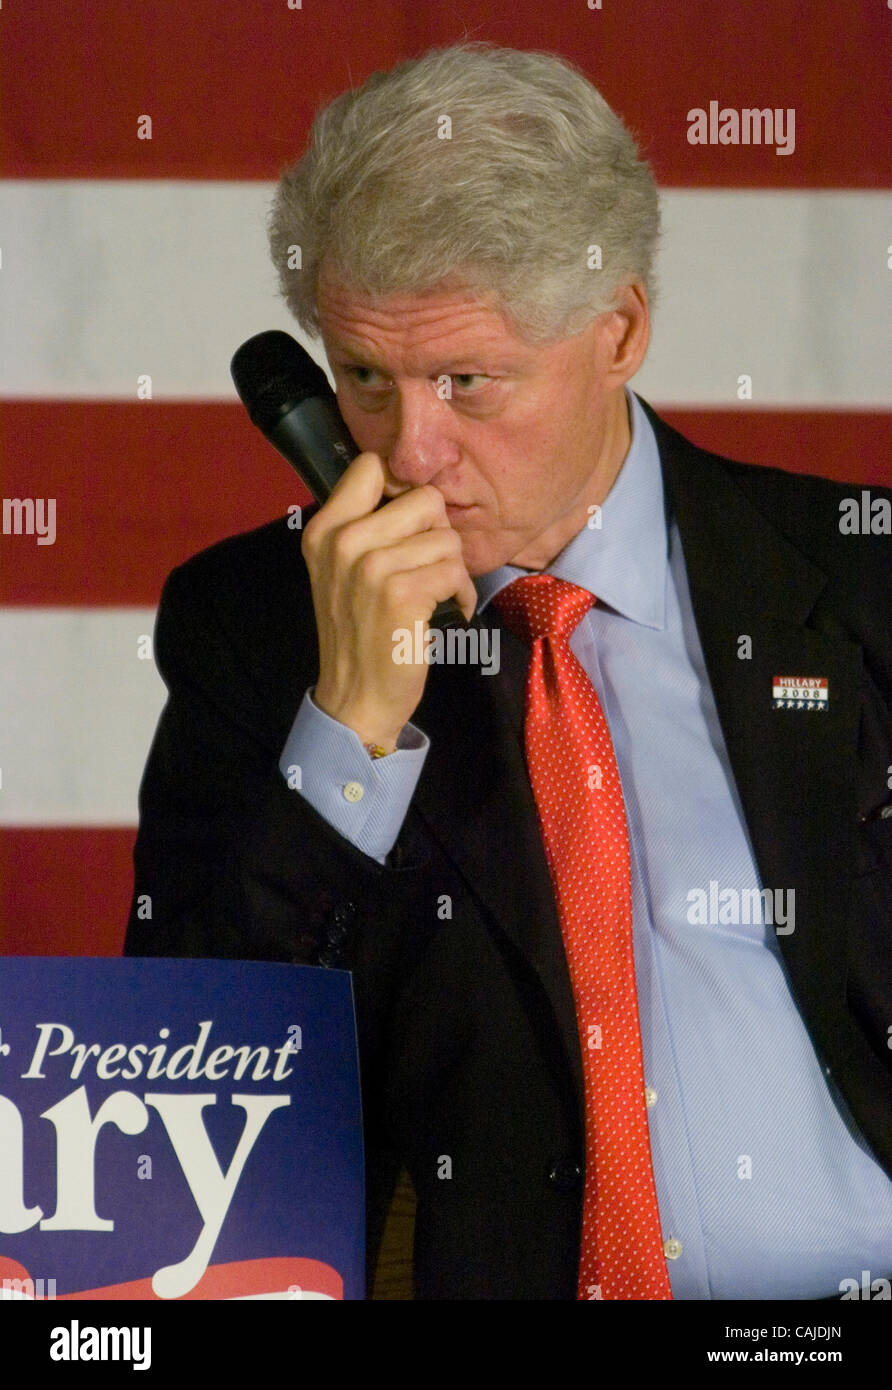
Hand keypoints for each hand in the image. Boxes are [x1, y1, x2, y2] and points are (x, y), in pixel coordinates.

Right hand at [301, 451, 476, 750]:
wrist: (355, 698)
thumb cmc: (360, 633)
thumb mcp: (342, 572)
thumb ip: (366, 527)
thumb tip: (417, 491)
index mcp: (325, 529)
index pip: (371, 467)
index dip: (403, 492)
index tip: (410, 526)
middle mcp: (343, 541)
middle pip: (424, 499)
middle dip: (439, 534)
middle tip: (429, 568)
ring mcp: (370, 566)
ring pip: (446, 538)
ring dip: (453, 570)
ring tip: (435, 596)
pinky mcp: (401, 593)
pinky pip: (455, 571)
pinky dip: (462, 595)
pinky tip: (446, 613)